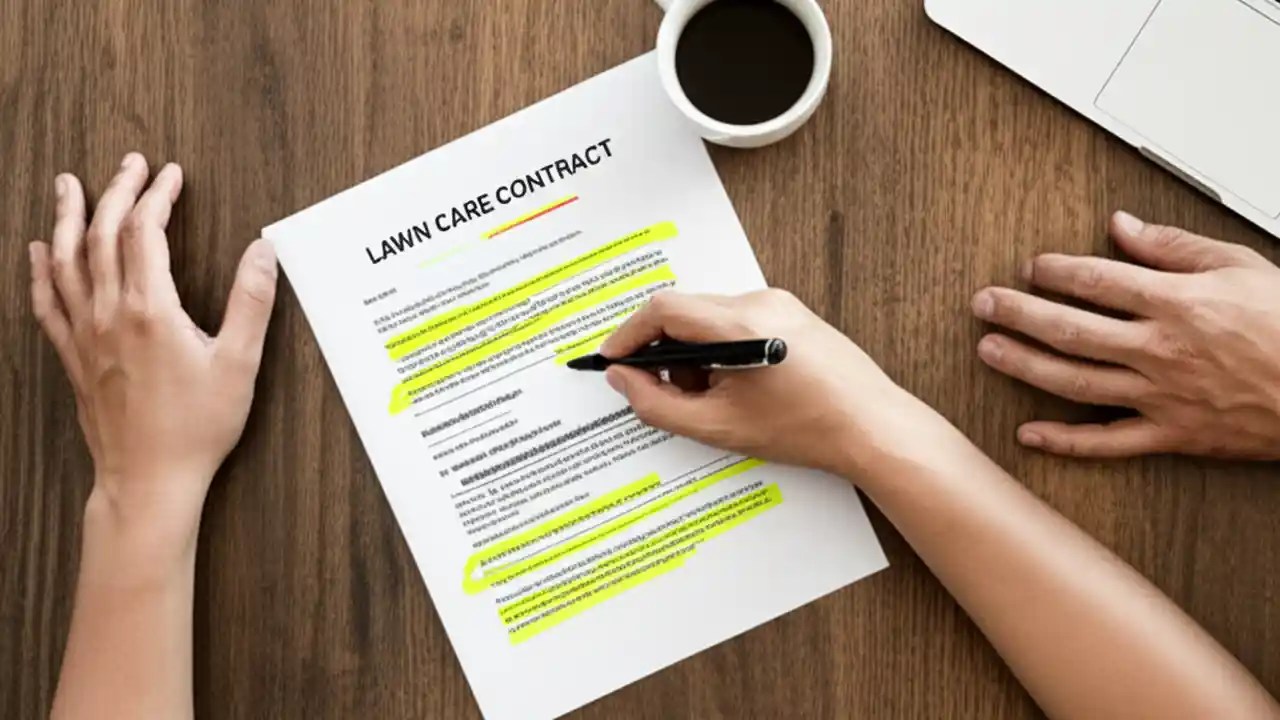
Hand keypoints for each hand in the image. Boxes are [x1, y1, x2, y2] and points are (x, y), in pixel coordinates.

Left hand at [29, 152, 277, 534]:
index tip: (170, 175)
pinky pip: (47, 303)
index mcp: (151, 310)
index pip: (145, 233)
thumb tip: (262, 251)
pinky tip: (40, 251)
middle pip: (101, 236)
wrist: (149, 479)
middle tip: (129, 165)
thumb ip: (251, 302)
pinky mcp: (74, 358)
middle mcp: (110, 315)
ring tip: (69, 185)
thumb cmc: (198, 427)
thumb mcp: (239, 363)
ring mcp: (85, 336)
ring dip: (68, 218)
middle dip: (115, 193)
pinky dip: (41, 270)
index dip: (156, 196)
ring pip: (65, 261)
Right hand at [599, 289, 935, 475]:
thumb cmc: (805, 430)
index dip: (629, 336)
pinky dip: (718, 351)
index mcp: (741, 324)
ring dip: (693, 354)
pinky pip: (736, 321)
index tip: (613, 363)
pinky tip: (733, 389)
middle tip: (663, 394)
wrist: (872, 428)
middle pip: (684, 311)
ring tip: (708, 400)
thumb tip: (623, 379)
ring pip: (708, 318)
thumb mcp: (718, 427)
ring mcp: (779, 303)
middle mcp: (760, 302)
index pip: (663, 309)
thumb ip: (658, 404)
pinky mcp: (791, 313)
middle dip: (663, 352)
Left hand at [972, 211, 1279, 458]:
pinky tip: (1028, 433)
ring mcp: (1161, 396)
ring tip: (988, 349)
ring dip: (1024, 365)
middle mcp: (1159, 349)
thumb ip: (1174, 247)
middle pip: (1070, 329)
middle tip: (984, 303)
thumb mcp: (1241, 266)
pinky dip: (1064, 441)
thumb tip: (1122, 226)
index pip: (1096, 282)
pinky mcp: (1171, 435)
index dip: (1054, 272)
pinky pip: (1107, 443)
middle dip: (1019, 313)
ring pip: (1075, 381)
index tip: (1029, 267)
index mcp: (1176, 303)